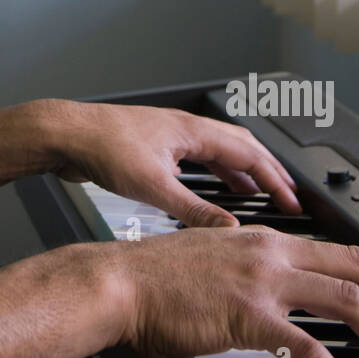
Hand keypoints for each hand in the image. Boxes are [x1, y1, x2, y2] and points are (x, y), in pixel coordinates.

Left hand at [38, 98, 300, 226]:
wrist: (65, 133)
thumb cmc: (102, 147)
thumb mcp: (153, 186)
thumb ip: (193, 210)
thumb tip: (227, 229)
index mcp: (194, 132)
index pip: (250, 153)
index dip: (276, 180)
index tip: (293, 201)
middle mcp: (186, 128)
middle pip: (242, 147)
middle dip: (267, 173)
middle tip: (285, 198)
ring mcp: (171, 134)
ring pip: (220, 150)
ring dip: (242, 171)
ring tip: (255, 195)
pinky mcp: (155, 145)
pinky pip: (199, 156)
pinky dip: (214, 172)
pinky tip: (208, 190)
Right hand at [107, 225, 358, 357]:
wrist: (117, 282)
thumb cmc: (149, 277)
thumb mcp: (206, 256)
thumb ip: (239, 266)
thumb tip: (257, 288)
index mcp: (259, 238)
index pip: (335, 247)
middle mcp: (269, 253)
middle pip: (356, 265)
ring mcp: (263, 283)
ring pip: (347, 301)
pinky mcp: (250, 317)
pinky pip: (309, 348)